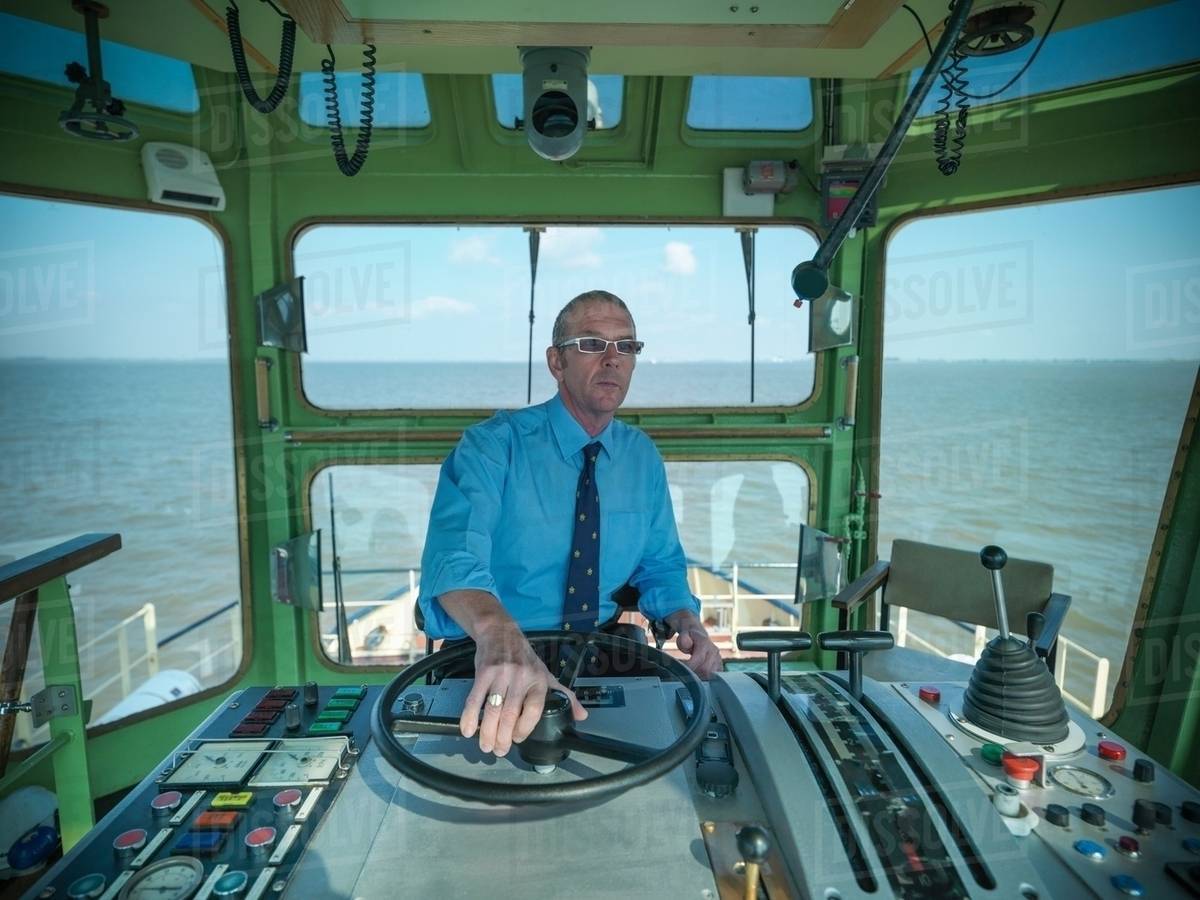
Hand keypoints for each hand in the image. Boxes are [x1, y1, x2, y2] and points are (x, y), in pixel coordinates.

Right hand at [460, 621, 586, 755]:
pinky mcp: (483, 672)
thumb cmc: (525, 658)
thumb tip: (582, 716)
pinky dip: (470, 716)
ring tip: (486, 745)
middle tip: (500, 750)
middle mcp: (521, 677)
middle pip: (511, 714)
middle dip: (504, 737)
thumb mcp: (547, 674)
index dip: (525, 728)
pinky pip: (475, 698)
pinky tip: (468, 729)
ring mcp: (501, 674)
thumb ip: (564, 696)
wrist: (501, 632)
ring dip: (488, 732)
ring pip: (493, 709)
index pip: (534, 709)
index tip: (518, 740)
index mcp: (539, 680)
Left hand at [676, 625, 722, 678]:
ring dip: (700, 677)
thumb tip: (687, 644)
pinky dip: (706, 678)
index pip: (699, 659)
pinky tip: (699, 675)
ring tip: (691, 673)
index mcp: (705, 643)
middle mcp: (714, 651)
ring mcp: (718, 659)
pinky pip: (714, 677)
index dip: (689, 667)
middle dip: (694, 674)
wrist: (699, 637)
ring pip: (711, 675)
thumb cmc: (690, 638)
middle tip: (685, 673)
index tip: (681, 670)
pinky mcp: (720, 665)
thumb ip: (683, 639)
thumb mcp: (683, 635)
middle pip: (706, 670)